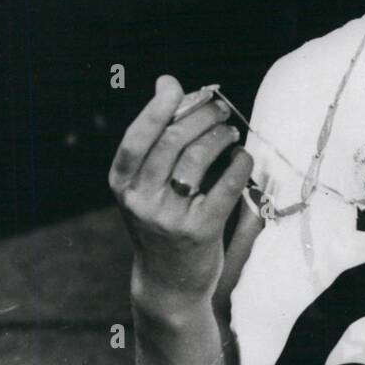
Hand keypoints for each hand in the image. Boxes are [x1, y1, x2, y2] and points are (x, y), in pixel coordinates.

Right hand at [108, 75, 254, 303]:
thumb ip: (157, 141)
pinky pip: (226, 185)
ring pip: (198, 158)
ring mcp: (169, 217)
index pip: (137, 137)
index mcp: (122, 183)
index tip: (174, 86)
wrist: (169, 280)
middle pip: (173, 141)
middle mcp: (141, 200)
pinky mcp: (200, 231)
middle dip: (201, 115)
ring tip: (230, 131)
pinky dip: (238, 163)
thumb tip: (168, 84)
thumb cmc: (162, 219)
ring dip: (220, 135)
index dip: (156, 107)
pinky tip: (242, 156)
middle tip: (220, 109)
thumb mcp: (146, 185)